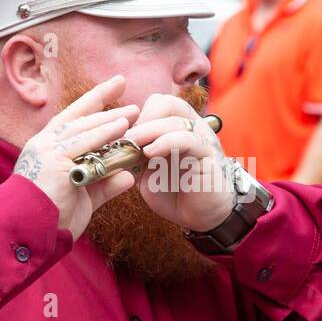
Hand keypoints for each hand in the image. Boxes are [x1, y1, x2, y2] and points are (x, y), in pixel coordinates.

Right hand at [12, 75, 140, 239]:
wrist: (29, 235)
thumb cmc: (53, 219)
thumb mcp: (83, 197)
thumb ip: (104, 184)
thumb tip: (128, 176)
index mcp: (47, 149)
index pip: (72, 119)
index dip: (92, 103)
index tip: (112, 88)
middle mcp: (43, 145)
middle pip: (77, 116)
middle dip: (101, 99)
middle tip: (121, 82)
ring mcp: (46, 151)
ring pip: (82, 128)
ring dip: (109, 118)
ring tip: (133, 110)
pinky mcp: (53, 161)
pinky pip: (83, 143)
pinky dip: (103, 134)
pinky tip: (121, 127)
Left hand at [123, 92, 233, 231]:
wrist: (201, 216)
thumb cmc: (174, 192)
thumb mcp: (147, 171)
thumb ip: (135, 156)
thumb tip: (113, 147)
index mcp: (178, 127)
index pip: (159, 104)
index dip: (138, 115)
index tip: (122, 135)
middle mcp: (193, 127)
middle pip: (167, 104)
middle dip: (142, 119)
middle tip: (124, 139)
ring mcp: (202, 139)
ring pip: (174, 121)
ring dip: (149, 131)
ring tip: (133, 146)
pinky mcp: (208, 154)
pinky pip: (188, 139)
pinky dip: (166, 142)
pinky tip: (150, 153)